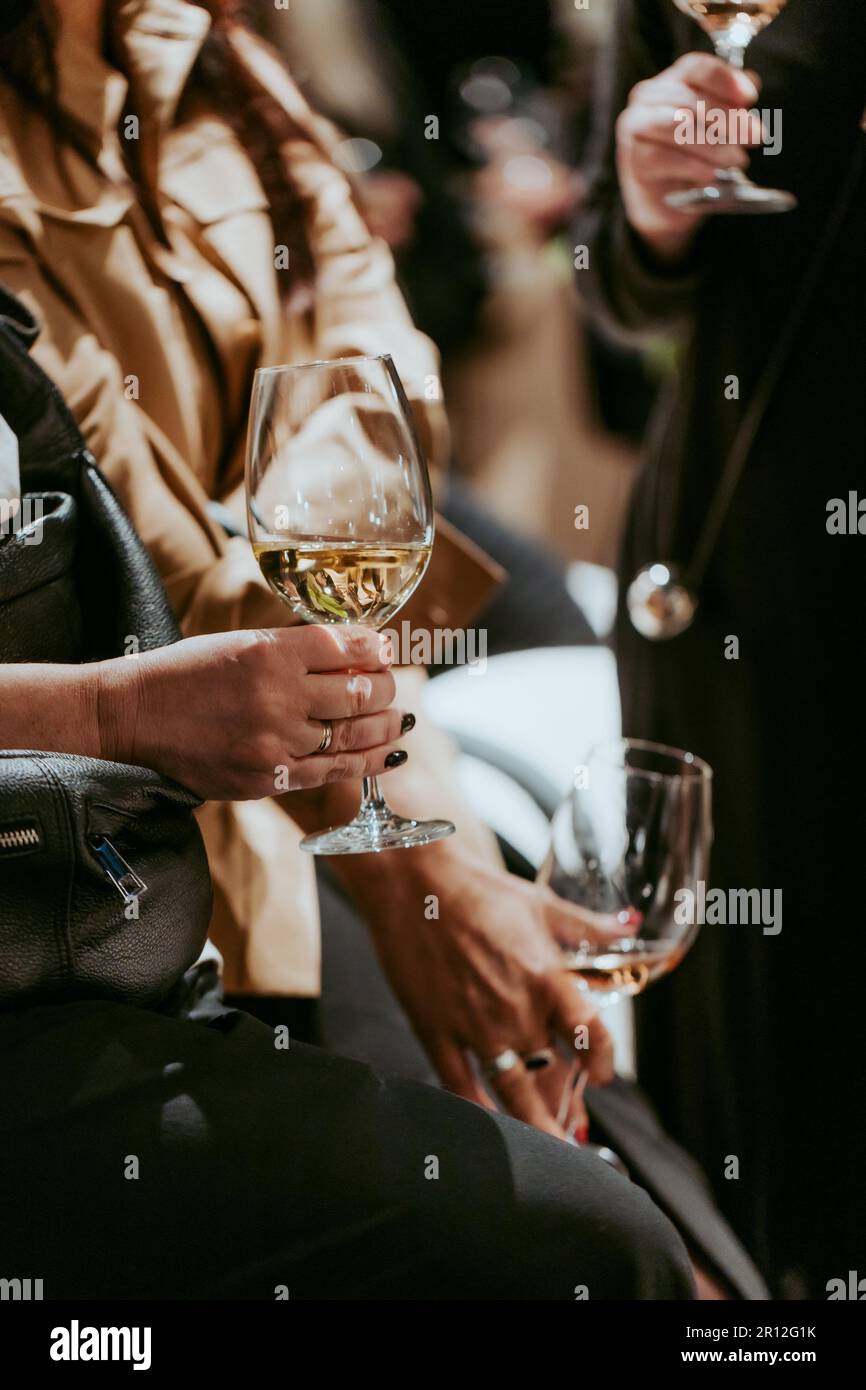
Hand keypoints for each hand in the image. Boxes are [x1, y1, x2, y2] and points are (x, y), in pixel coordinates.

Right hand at [96, 625, 407, 799]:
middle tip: (388, 687)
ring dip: (384, 726)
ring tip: (397, 720)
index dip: (375, 650)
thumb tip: (357, 651)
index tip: (385, 652)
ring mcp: (275, 741)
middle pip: (359, 692)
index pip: (346, 647)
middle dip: (384, 688)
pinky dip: (368, 763)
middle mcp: (277, 696)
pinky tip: (389, 755)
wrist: (135, 717)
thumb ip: (297, 649)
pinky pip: (333, 772)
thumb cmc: (187, 674)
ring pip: (354, 736)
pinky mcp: (269, 777)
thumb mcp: (241, 642)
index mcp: (270, 652)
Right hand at [355, 843, 629, 1136]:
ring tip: (546, 1145)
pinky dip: (477, 1110)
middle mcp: (514, 1009)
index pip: (590, 1036)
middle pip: (553, 1075)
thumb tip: (628, 925)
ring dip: (533, 1124)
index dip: (602, 1062)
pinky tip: (489, 1124)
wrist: (413, 883)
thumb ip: (588, 926)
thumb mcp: (541, 904)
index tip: (602, 1074)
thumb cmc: (478, 890)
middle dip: (568, 1107)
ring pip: (512, 1092)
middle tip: (575, 1130)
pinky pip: (459, 1085)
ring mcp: (473, 1026)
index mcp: (546, 978)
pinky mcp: (436, 1031)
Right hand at [615, 54, 761, 262]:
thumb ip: (731, 103)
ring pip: (676, 126)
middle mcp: (648, 98)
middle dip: (727, 118)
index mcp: (671, 81)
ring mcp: (636, 127)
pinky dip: (693, 166)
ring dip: (712, 144)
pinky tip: (713, 175)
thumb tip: (749, 84)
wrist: (666, 203)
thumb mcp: (716, 128)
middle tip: (755, 136)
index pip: (696, 69)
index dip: (724, 80)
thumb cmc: (691, 158)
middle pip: (689, 98)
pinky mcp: (635, 158)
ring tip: (737, 160)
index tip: (749, 98)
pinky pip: (664, 158)